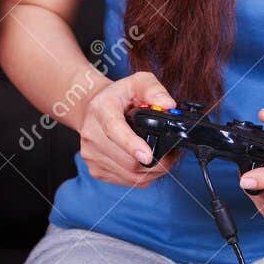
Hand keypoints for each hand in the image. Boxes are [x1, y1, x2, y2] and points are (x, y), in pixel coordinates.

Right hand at [79, 72, 179, 187]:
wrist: (92, 109)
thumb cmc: (118, 97)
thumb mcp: (138, 82)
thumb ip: (154, 90)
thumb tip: (168, 106)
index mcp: (102, 109)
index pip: (114, 130)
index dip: (132, 145)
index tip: (147, 156)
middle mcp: (92, 134)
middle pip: (127, 160)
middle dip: (157, 161)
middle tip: (171, 153)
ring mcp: (91, 154)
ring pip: (130, 175)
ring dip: (151, 171)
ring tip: (160, 156)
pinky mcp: (95, 170)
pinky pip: (127, 181)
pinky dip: (142, 176)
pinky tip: (146, 162)